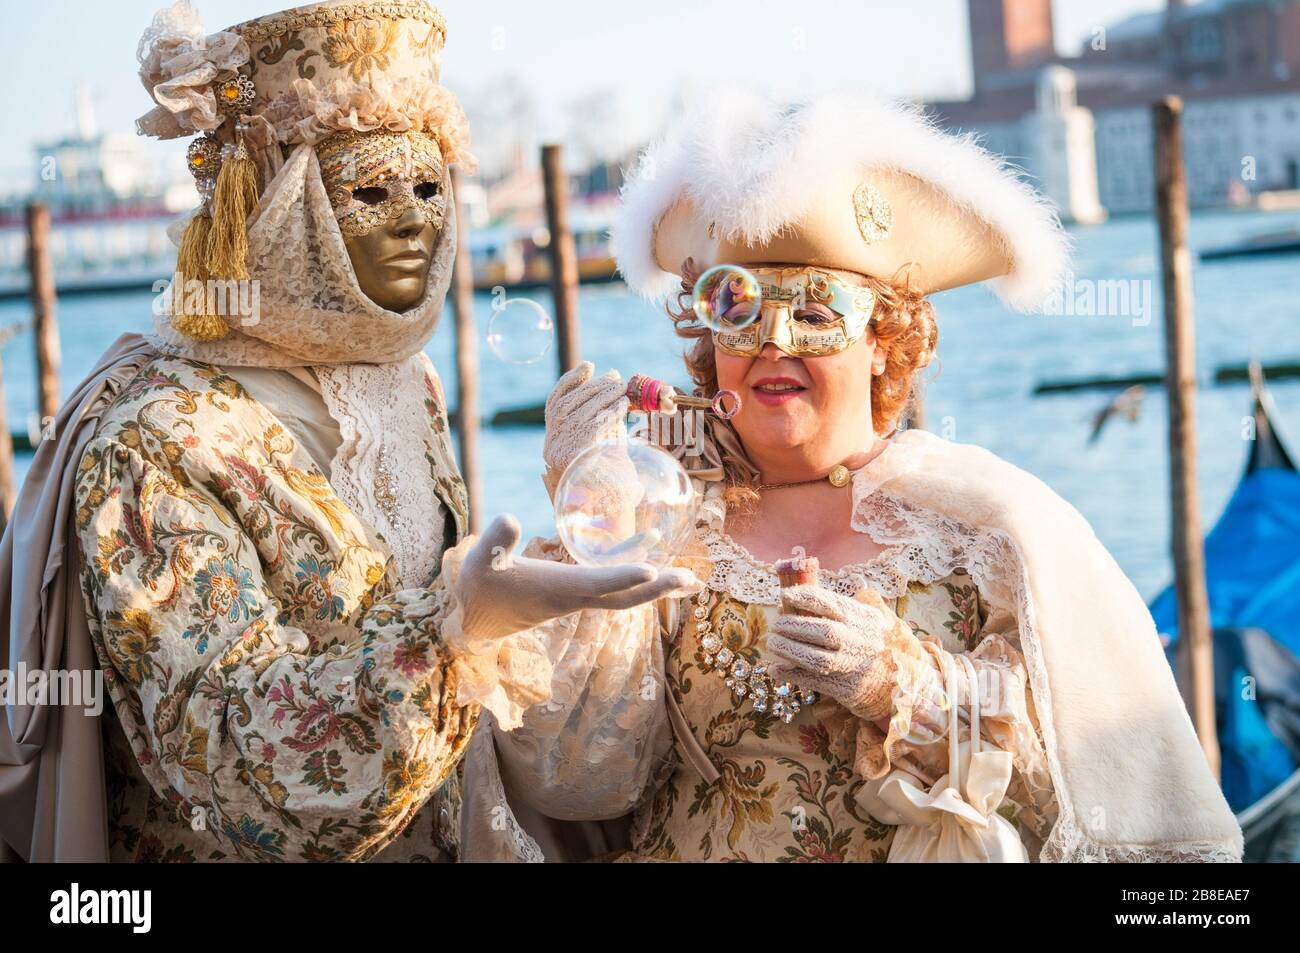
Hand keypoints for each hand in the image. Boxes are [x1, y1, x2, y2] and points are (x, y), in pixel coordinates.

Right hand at [453, 515, 701, 642]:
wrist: (474, 620)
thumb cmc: (477, 589)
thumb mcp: (480, 561)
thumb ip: (494, 542)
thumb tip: (507, 518)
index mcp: (556, 590)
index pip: (596, 585)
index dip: (623, 578)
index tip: (652, 572)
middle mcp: (574, 598)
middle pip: (625, 598)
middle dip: (658, 589)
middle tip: (692, 579)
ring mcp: (577, 598)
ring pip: (624, 594)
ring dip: (656, 586)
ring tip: (688, 576)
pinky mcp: (575, 593)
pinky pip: (613, 584)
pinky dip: (632, 571)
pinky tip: (647, 551)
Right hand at [543, 362, 628, 484]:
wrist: (616, 507)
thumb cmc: (612, 475)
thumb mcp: (603, 440)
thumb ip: (602, 416)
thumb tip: (613, 382)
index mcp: (553, 444)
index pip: (554, 403)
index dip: (570, 381)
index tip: (589, 366)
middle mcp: (552, 447)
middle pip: (569, 405)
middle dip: (594, 387)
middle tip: (616, 377)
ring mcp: (560, 452)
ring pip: (581, 412)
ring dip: (605, 396)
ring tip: (623, 389)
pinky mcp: (576, 455)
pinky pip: (593, 425)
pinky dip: (610, 411)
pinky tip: (623, 405)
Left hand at [766, 586, 900, 720]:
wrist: (898, 678)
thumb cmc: (875, 641)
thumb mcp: (872, 615)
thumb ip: (848, 602)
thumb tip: (805, 595)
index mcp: (862, 618)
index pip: (830, 603)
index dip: (804, 597)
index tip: (784, 595)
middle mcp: (858, 641)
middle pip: (823, 632)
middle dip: (794, 626)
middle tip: (776, 624)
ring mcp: (851, 665)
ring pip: (817, 659)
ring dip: (789, 650)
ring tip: (772, 643)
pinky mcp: (845, 687)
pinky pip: (814, 682)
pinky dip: (792, 675)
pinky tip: (775, 669)